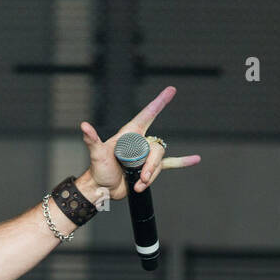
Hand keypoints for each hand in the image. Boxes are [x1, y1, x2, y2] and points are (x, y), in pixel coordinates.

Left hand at [80, 86, 200, 200]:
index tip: (171, 90)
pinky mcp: (148, 169)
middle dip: (150, 165)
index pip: (148, 114)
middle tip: (140, 177)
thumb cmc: (98, 169)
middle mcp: (140, 143)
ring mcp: (145, 156)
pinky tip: (195, 159)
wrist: (103, 189)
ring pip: (159, 161)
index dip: (160, 102)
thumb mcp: (96, 154)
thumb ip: (92, 140)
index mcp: (130, 134)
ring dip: (151, 175)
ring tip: (138, 184)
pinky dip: (182, 162)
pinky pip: (169, 164)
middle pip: (156, 148)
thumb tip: (84, 126)